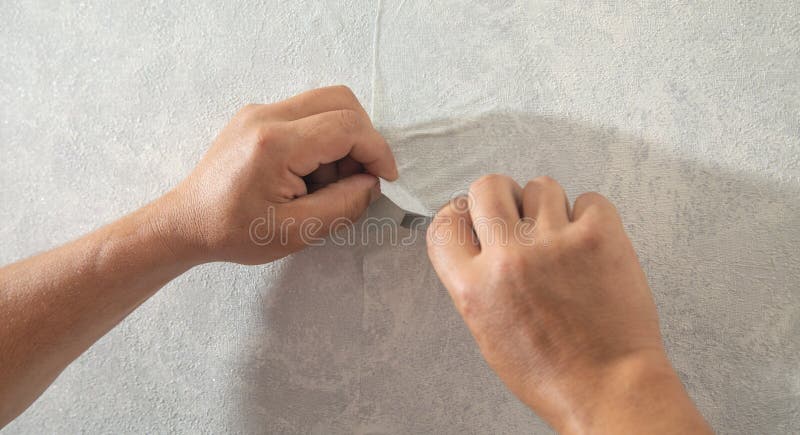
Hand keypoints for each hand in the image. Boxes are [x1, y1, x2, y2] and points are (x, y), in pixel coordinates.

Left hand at [155, 85, 397, 264]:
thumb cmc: (234, 232)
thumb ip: (343, 206)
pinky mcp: (257, 116)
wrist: (187, 223)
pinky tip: (309, 174)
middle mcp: (267, 115)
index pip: (347, 126)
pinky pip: (306, 113)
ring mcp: (259, 111)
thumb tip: (371, 184)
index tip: (385, 179)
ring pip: (326, 103)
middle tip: (359, 177)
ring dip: (342, 138)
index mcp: (276, 144)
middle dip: (363, 138)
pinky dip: (322, 138)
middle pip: (341, 100)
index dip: (377, 151)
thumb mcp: (295, 232)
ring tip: (327, 181)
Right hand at [426, 175, 710, 433]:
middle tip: (519, 215)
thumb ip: (475, 282)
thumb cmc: (551, 371)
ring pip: (541, 186)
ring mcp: (553, 242)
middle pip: (487, 186)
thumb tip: (477, 239)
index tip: (471, 213)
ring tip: (563, 240)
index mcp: (473, 287)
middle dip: (503, 195)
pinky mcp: (597, 235)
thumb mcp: (488, 332)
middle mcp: (507, 259)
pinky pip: (588, 199)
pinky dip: (591, 217)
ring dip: (549, 207)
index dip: (458, 212)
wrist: (609, 387)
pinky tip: (592, 246)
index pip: (445, 223)